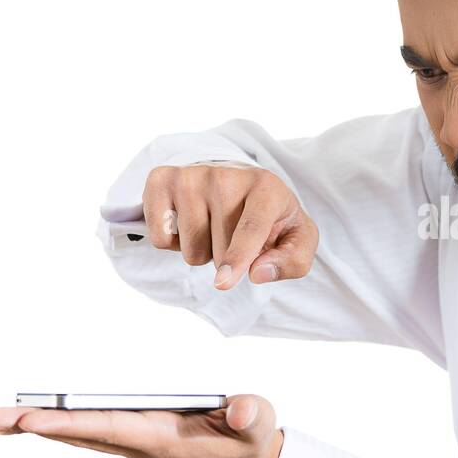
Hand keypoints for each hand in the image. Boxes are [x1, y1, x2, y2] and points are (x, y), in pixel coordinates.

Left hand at [0, 394, 282, 457]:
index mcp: (165, 440)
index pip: (111, 428)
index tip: (34, 420)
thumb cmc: (251, 441)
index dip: (72, 423)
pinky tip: (38, 420)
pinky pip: (92, 432)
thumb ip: (251, 415)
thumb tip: (239, 410)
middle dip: (41, 427)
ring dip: (43, 428)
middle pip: (85, 435)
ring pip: (83, 435)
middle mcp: (143, 446)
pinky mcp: (136, 440)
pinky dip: (63, 425)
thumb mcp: (260, 425)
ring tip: (1, 419)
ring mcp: (137, 445)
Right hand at [142, 161, 318, 289]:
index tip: (223, 282)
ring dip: (202, 252)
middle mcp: (226, 175)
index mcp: (266, 186)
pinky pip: (159, 238)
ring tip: (213, 229)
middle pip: (219, 248)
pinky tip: (187, 223)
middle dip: (228, 258)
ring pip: (190, 248)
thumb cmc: (272, 219)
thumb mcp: (298, 239)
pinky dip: (172, 244)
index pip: (250, 227)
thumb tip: (257, 273)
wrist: (239, 185)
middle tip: (235, 236)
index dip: (237, 258)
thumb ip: (292, 261)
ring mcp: (191, 175)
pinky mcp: (161, 180)